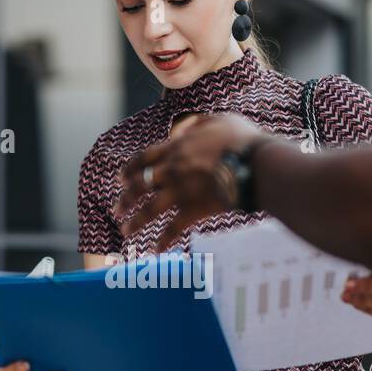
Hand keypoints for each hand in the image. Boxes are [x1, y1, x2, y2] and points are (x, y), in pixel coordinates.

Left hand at [115, 113, 269, 248]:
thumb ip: (199, 124)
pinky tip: (155, 250)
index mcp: (176, 148)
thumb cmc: (241, 141)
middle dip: (126, 198)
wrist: (254, 164)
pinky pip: (173, 228)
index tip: (120, 178)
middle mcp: (172, 170)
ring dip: (135, 222)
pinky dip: (163, 241)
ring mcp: (180, 191)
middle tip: (117, 209)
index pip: (144, 158)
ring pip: (149, 209)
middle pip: (140, 185)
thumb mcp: (219, 120)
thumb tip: (187, 125)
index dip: (130, 169)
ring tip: (125, 231)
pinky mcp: (193, 210)